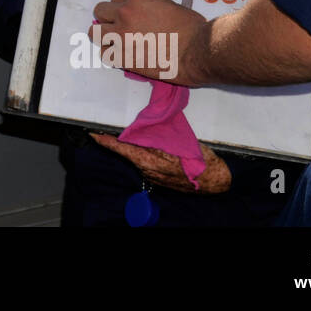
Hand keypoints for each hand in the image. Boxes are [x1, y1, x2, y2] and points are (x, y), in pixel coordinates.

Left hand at [90, 133, 231, 193]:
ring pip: (136, 157)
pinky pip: (145, 163)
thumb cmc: (201, 161)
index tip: (94, 134)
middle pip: (127, 153)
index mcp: (152, 162)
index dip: (107, 142)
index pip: (124, 150)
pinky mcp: (159, 178)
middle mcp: (149, 170)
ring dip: (130, 147)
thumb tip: (141, 131)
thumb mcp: (179, 145)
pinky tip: (145, 146)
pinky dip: (141, 154)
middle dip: (116, 142)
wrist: (216, 181)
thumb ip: (158, 139)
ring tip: (125, 134)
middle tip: (104, 130)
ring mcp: (153, 176)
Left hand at [91, 0, 208, 84]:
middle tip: (119, 28)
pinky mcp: (122, 56)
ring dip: (103, 37)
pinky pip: (105, 55)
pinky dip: (112, 56)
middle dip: (108, 19)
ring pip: (94, 33)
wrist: (198, 51)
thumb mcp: (170, 6)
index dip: (122, 8)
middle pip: (101, 11)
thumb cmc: (193, 28)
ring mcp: (121, 34)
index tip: (128, 17)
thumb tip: (145, 16)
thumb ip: (150, 8)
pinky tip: (122, 57)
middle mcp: (125, 12)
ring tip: (113, 43)